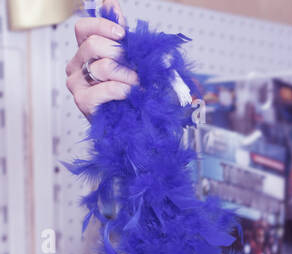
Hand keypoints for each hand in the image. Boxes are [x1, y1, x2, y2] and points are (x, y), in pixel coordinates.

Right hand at [66, 0, 136, 119]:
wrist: (136, 126)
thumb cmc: (132, 93)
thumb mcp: (130, 60)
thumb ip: (120, 34)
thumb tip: (111, 2)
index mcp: (85, 52)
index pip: (83, 28)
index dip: (102, 26)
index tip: (123, 33)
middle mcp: (76, 65)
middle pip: (92, 45)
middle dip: (120, 54)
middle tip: (137, 68)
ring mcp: (76, 83)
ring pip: (102, 67)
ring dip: (128, 76)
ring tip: (138, 85)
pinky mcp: (82, 102)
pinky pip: (103, 88)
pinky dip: (122, 90)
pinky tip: (130, 95)